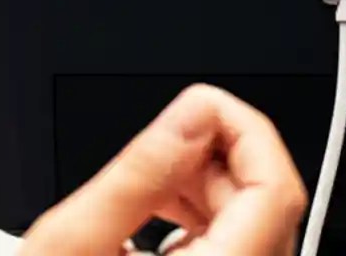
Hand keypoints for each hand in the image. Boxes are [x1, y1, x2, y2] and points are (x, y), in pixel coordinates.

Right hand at [19, 84, 306, 255]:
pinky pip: (231, 251)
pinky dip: (199, 223)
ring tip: (147, 180)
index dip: (245, 129)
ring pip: (252, 226)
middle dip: (216, 155)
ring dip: (206, 189)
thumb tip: (189, 116)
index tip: (200, 105)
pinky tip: (151, 217)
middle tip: (164, 138)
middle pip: (267, 203)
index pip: (275, 187)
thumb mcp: (69, 247)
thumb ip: (137, 173)